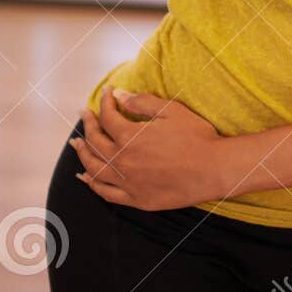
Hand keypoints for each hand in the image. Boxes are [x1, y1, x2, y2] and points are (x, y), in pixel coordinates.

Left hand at [72, 87, 228, 210]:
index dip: (105, 102)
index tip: (108, 92)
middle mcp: (122, 160)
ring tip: (77, 144)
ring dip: (83, 154)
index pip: (108, 116)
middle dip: (88, 124)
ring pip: (94, 168)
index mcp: (129, 137)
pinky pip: (106, 193)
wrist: (214, 169)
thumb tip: (120, 95)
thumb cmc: (196, 136)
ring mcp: (127, 182)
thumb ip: (142, 103)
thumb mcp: (171, 111)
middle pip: (95, 142)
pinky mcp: (136, 199)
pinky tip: (86, 177)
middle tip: (84, 115)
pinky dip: (92, 184)